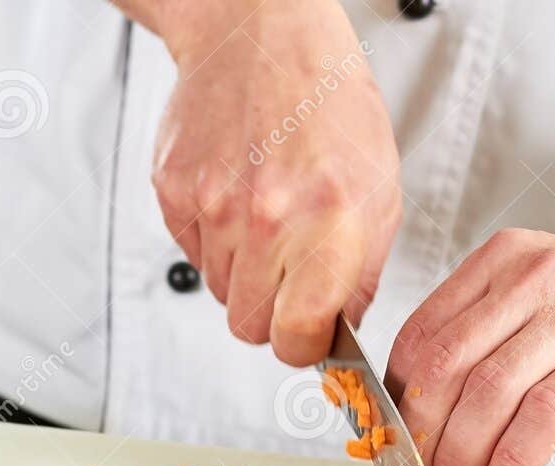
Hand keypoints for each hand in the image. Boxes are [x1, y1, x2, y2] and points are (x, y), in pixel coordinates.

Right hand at [147, 0, 400, 365]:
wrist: (261, 33)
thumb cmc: (328, 103)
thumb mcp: (379, 188)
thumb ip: (362, 271)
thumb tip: (340, 329)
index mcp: (328, 222)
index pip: (295, 338)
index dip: (301, 344)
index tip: (307, 333)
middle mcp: (267, 218)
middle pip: (249, 327)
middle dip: (270, 312)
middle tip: (288, 272)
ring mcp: (214, 205)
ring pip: (220, 292)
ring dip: (243, 272)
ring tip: (266, 218)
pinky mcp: (174, 191)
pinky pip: (193, 253)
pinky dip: (214, 239)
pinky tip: (238, 196)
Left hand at [387, 229, 554, 465]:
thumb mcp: (549, 303)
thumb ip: (491, 339)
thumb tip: (425, 417)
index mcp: (505, 262)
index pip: (421, 336)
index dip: (396, 404)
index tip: (394, 452)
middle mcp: (536, 278)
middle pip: (444, 370)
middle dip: (421, 442)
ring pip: (486, 397)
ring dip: (460, 464)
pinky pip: (541, 419)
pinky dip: (511, 465)